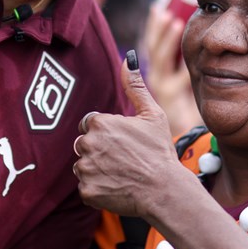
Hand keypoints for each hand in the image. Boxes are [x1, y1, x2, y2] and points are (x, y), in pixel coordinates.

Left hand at [73, 53, 189, 218]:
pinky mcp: (86, 190)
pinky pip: (86, 187)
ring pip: (83, 166)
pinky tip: (117, 187)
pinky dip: (98, 189)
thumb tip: (127, 58)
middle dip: (99, 151)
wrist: (164, 190)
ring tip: (121, 173)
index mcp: (99, 122)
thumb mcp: (152, 114)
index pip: (90, 125)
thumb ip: (135, 86)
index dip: (108, 134)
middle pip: (84, 145)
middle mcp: (87, 143)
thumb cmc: (160, 151)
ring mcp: (85, 168)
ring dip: (96, 170)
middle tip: (123, 159)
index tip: (124, 143)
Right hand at [143, 6, 201, 137]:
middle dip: (157, 29)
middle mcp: (157, 79)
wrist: (182, 140)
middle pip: (152, 49)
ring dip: (166, 41)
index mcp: (160, 74)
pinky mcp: (170, 100)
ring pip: (160, 60)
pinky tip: (189, 58)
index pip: (153, 45)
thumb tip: (190, 45)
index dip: (155, 27)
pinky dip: (182, 68)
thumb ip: (181, 68)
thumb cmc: (185, 114)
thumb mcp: (182, 85)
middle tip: (162, 11)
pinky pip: (177, 81)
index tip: (158, 8)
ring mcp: (161, 89)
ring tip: (176, 24)